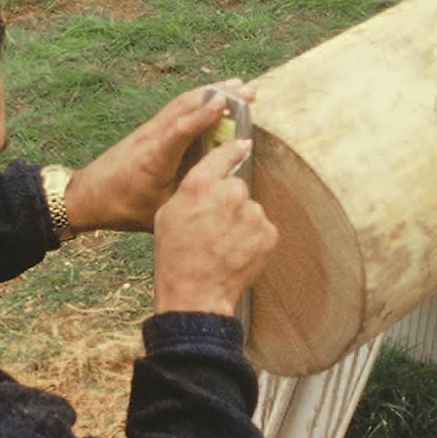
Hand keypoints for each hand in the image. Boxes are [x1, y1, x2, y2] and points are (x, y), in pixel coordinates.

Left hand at [64, 79, 254, 233]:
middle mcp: (151, 137)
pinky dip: (198, 101)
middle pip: (185, 106)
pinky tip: (213, 97)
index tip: (227, 102)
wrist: (86, 196)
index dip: (205, 115)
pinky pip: (177, 110)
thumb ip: (190, 195)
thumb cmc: (123, 208)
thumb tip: (222, 187)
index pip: (181, 129)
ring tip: (238, 86)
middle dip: (218, 95)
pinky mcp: (149, 131)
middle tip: (248, 89)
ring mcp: (149, 130)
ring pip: (181, 103)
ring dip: (210, 93)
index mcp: (154, 158)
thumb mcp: (160, 210)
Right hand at [152, 139, 278, 316]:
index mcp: (200, 184)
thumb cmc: (176, 256)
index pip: (223, 155)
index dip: (232, 150)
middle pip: (237, 187)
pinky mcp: (268, 233)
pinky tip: (237, 252)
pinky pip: (262, 228)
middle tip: (215, 227)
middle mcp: (229, 193)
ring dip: (242, 222)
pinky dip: (253, 238)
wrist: (197, 293)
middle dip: (229, 202)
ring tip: (224, 244)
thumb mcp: (168, 214)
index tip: (242, 144)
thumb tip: (210, 180)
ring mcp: (252, 213)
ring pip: (250, 209)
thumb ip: (192, 189)